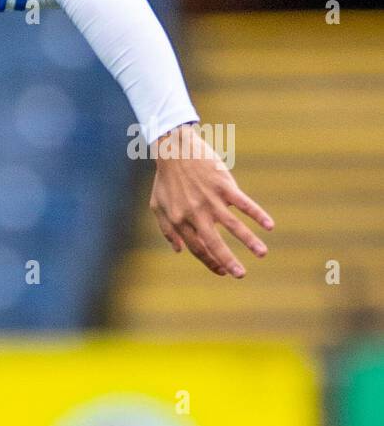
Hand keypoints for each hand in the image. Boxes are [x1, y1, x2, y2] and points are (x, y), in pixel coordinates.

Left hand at [148, 124, 273, 277]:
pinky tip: (269, 226)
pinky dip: (257, 214)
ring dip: (249, 240)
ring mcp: (210, 199)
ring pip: (232, 225)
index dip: (209, 261)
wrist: (174, 150)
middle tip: (240, 275)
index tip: (222, 272)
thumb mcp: (157, 206)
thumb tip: (179, 251)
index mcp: (179, 220)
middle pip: (213, 242)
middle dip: (227, 261)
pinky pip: (244, 203)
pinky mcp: (223, 185)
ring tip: (262, 254)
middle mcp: (195, 213)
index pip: (197, 247)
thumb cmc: (166, 180)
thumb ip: (167, 230)